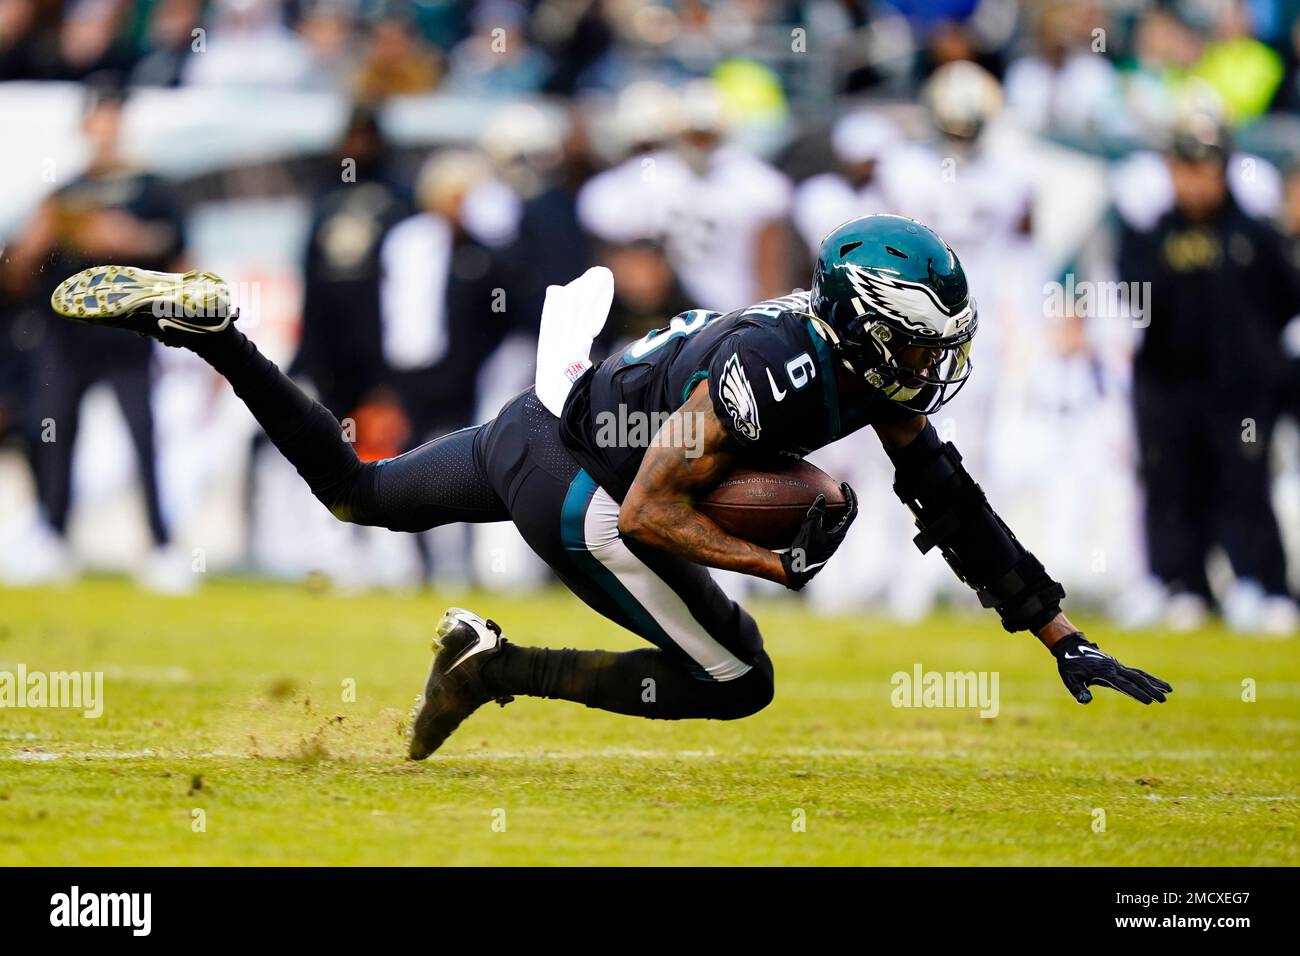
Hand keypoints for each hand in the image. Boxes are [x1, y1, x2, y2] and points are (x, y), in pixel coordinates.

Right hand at [779, 483, 856, 590]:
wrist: (798, 569)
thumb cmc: (805, 550)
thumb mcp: (809, 528)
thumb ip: (816, 512)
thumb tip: (822, 497)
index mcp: (840, 532)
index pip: (852, 510)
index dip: (851, 495)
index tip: (843, 485)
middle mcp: (839, 536)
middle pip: (849, 513)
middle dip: (846, 499)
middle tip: (839, 488)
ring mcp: (832, 539)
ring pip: (841, 519)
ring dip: (838, 506)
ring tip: (830, 496)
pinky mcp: (825, 542)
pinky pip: (831, 524)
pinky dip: (829, 514)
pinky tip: (817, 510)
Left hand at [1052, 632, 1171, 704]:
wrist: (1070, 647)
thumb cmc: (1069, 665)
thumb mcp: (1069, 678)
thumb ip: (1078, 690)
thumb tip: (1086, 701)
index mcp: (1104, 673)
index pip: (1123, 685)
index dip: (1136, 693)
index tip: (1149, 701)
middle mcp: (1114, 668)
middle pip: (1136, 679)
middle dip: (1151, 689)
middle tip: (1164, 700)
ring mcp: (1117, 666)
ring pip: (1139, 674)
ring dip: (1154, 682)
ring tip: (1169, 690)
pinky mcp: (1117, 666)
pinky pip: (1135, 672)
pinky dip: (1147, 677)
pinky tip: (1155, 683)